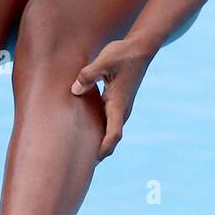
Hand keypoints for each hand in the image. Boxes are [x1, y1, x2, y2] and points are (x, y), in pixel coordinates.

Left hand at [71, 37, 151, 159]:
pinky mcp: (117, 102)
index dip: (103, 149)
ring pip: (109, 131)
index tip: (92, 161)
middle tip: (79, 166)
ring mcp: (120, 107)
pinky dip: (98, 131)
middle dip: (98, 153)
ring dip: (98, 142)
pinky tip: (83, 132)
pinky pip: (107, 122)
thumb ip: (89, 75)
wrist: (140, 48)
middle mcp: (121, 110)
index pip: (114, 134)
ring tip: (79, 154)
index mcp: (119, 104)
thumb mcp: (104, 60)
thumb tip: (75, 90)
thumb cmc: (122, 54)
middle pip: (110, 139)